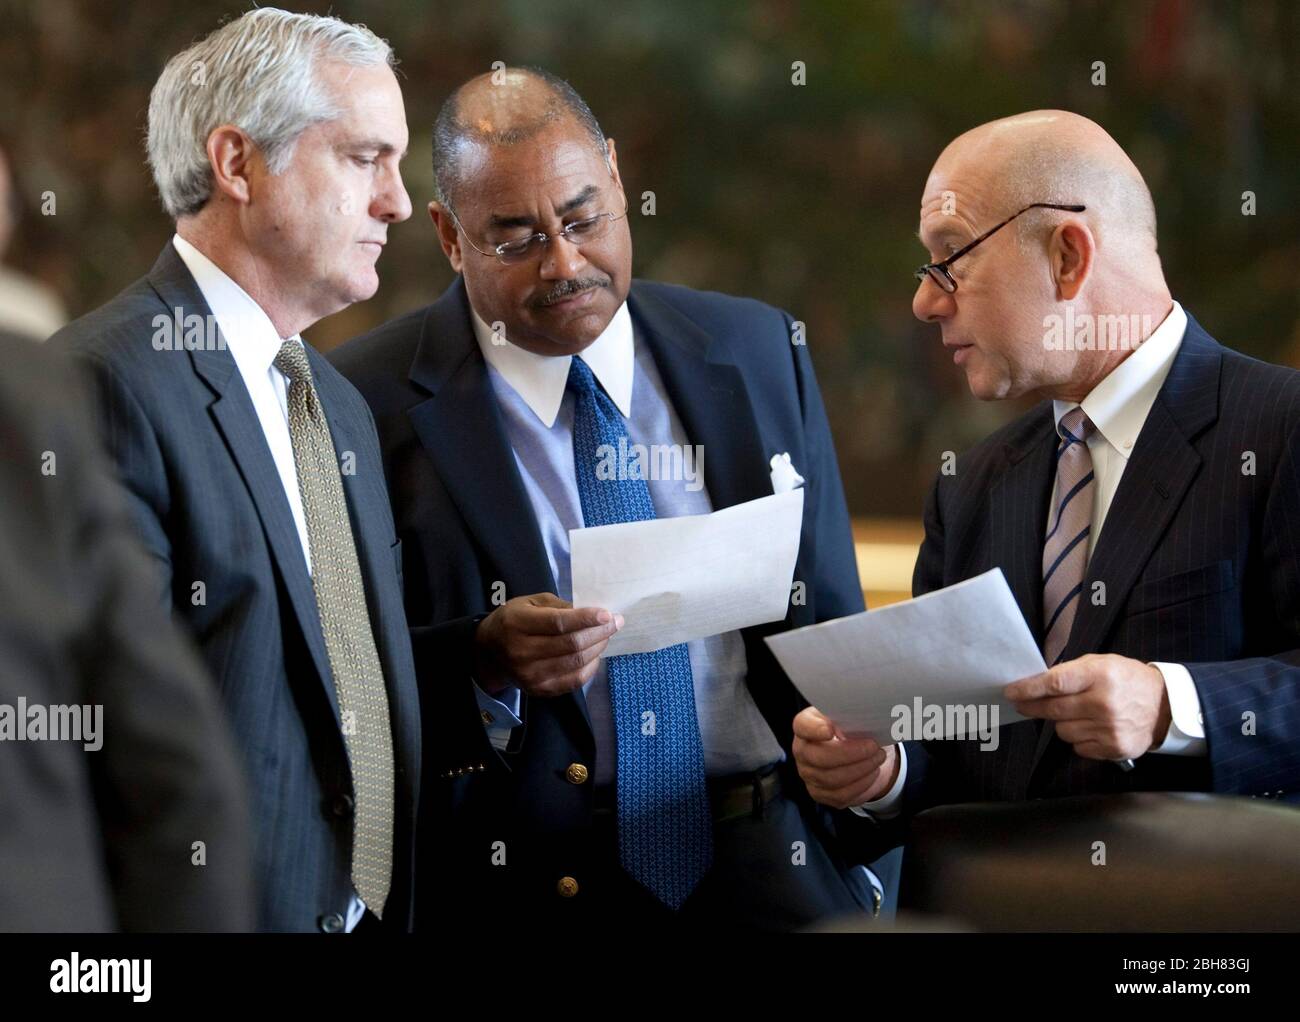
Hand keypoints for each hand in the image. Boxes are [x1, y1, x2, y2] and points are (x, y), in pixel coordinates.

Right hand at [473, 593, 622, 697]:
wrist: (490, 653)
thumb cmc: (514, 621)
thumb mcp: (529, 602)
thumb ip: (559, 606)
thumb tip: (591, 613)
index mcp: (517, 624)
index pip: (558, 623)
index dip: (586, 619)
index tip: (608, 614)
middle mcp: (522, 652)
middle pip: (571, 645)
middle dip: (599, 632)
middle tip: (616, 622)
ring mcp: (530, 675)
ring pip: (576, 663)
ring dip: (598, 648)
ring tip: (606, 635)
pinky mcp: (539, 690)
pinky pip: (574, 680)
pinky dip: (591, 666)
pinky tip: (595, 653)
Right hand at [792, 706, 898, 809]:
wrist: (858, 752)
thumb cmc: (851, 729)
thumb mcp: (849, 716)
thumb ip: (850, 715)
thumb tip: (864, 718)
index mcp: (805, 726)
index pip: (802, 726)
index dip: (814, 730)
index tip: (831, 730)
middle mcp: (802, 751)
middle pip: (819, 758)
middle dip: (851, 754)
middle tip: (873, 746)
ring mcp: (808, 774)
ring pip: (832, 779)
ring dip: (861, 769)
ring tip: (878, 757)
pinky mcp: (819, 793)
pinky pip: (840, 795)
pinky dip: (861, 784)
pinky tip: (872, 772)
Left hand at [1004, 653, 1171, 760]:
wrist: (1164, 706)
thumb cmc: (1127, 680)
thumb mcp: (1101, 663)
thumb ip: (1070, 672)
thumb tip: (1036, 683)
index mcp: (1100, 676)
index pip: (1054, 684)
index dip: (1028, 689)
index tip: (1011, 692)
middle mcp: (1103, 703)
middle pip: (1053, 710)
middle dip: (1032, 707)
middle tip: (1022, 704)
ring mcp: (1109, 729)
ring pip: (1062, 731)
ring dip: (1061, 723)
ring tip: (1077, 713)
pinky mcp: (1113, 748)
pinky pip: (1077, 747)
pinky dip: (1078, 738)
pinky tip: (1090, 727)